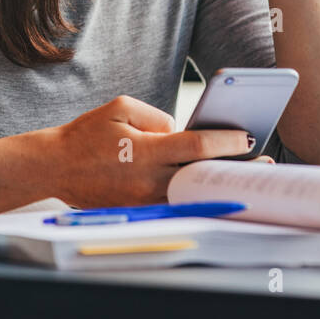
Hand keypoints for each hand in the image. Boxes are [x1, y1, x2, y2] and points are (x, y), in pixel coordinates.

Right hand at [48, 95, 274, 209]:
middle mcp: (147, 179)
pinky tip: (211, 187)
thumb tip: (181, 130)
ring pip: (191, 192)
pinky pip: (174, 201)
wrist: (55, 166)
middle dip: (233, 169)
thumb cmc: (87, 134)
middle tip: (264, 165)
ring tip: (244, 176)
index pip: (195, 146)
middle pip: (201, 175)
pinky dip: (195, 194)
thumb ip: (158, 116)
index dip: (225, 142)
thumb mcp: (121, 108)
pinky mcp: (139, 209)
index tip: (248, 137)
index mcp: (144, 151)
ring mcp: (143, 199)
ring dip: (217, 184)